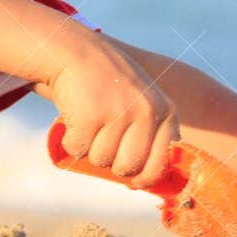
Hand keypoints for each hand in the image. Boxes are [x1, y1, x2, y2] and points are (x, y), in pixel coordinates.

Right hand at [48, 39, 179, 188]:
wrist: (76, 51)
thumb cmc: (108, 84)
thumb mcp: (142, 101)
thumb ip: (150, 134)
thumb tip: (142, 185)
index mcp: (164, 110)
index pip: (160, 163)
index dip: (144, 177)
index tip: (134, 181)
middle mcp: (147, 112)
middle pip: (128, 167)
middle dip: (112, 164)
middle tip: (103, 141)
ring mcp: (119, 113)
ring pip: (101, 160)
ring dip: (90, 148)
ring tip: (90, 119)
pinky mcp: (91, 116)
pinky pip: (78, 149)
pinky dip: (71, 140)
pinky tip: (75, 117)